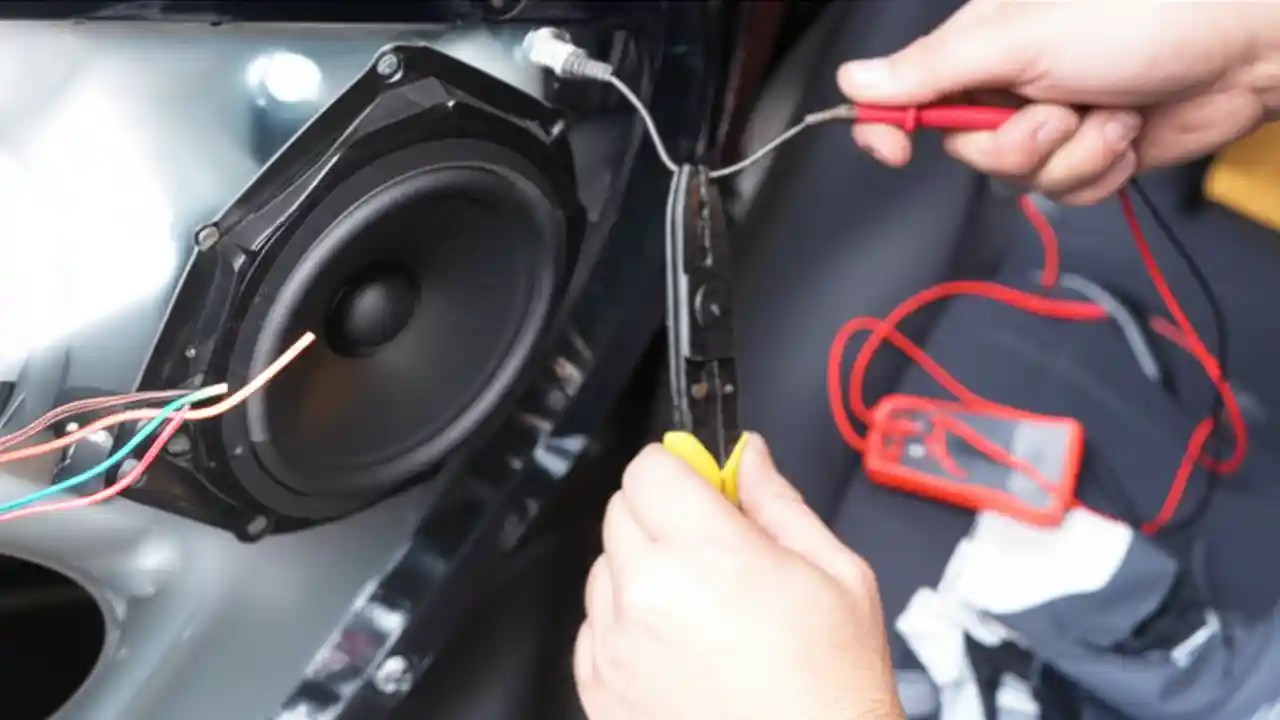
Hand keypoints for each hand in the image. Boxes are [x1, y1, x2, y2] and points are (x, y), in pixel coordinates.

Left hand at [574, 434, 901, 719]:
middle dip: (664, 515)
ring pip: (605, 567)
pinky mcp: (599, 687)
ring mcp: (615, 646)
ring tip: (702, 608)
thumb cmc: (832, 689)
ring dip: (642, 570)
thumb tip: (749, 456)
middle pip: (622, 510)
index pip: (649, 468)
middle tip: (715, 549)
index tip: (705, 486)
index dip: (681, 469)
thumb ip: (778, 503)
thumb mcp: (836, 576)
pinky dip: (627, 625)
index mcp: (706, 555)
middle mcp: (646, 596)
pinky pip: (594, 625)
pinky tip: (680, 646)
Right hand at [838, 0, 1279, 204]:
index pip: (903, 95)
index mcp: (980, 44)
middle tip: (1057, 108)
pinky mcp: (1088, 153)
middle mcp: (1008, 83)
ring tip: (1109, 113)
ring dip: (1070, 156)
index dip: (888, 128)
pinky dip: (1100, 170)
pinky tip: (1126, 132)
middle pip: (964, 151)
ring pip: (1017, 180)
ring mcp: (1049, 121)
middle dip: (1016, 143)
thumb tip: (853, 83)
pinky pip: (1064, 193)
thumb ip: (931, 71)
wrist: (1244, 46)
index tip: (892, 151)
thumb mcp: (1020, 39)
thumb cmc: (1145, 14)